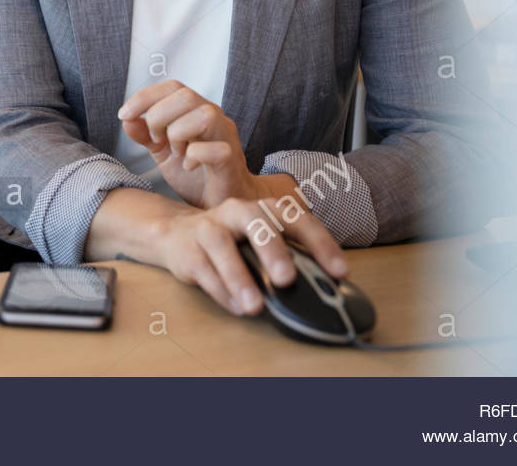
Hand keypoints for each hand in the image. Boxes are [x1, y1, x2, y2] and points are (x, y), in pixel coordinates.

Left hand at [117, 80, 255, 207]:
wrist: (220, 205)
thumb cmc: (196, 176)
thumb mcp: (164, 154)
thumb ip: (146, 135)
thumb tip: (126, 118)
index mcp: (195, 112)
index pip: (172, 87)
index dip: (145, 96)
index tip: (124, 115)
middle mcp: (214, 118)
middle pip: (186, 96)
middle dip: (159, 116)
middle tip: (157, 140)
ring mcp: (226, 138)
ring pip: (205, 115)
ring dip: (178, 133)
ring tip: (176, 152)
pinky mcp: (231, 161)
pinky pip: (215, 149)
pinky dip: (194, 156)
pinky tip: (189, 166)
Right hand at [145, 197, 348, 315]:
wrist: (176, 234)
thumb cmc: (231, 241)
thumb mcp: (260, 241)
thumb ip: (288, 258)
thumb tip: (324, 289)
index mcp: (263, 209)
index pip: (297, 220)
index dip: (321, 244)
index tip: (339, 271)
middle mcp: (237, 212)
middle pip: (257, 224)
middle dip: (273, 251)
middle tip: (287, 279)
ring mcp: (208, 228)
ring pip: (222, 247)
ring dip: (239, 277)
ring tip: (254, 305)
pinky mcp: (187, 250)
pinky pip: (203, 269)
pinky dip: (220, 290)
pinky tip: (235, 307)